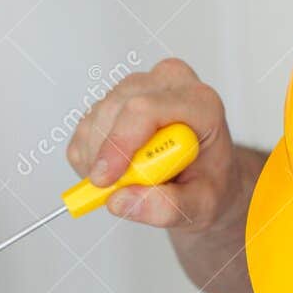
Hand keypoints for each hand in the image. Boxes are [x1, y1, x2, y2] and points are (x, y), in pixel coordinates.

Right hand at [65, 59, 245, 233]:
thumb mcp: (200, 206)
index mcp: (199, 103)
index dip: (118, 144)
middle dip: (104, 156)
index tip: (106, 180)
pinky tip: (116, 169)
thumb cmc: (209, 183)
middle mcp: (169, 84)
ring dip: (97, 159)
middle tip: (115, 190)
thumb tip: (120, 201)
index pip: (145, 109)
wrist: (204, 176)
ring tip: (126, 181)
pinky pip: (84, 128)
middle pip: (114, 110)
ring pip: (95, 119)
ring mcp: (140, 86)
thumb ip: (165, 207)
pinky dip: (89, 157)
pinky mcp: (116, 98)